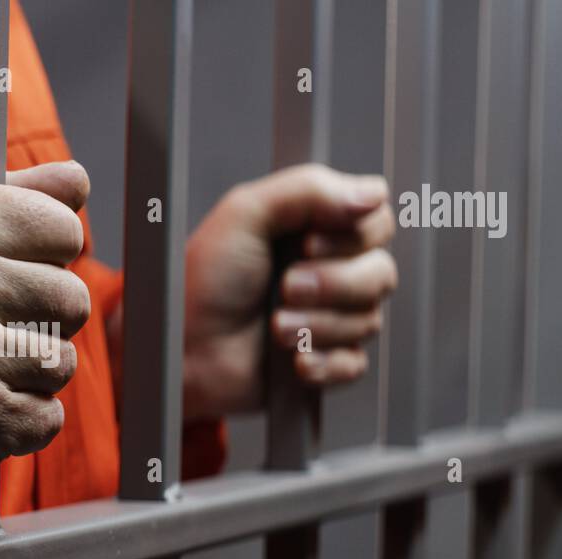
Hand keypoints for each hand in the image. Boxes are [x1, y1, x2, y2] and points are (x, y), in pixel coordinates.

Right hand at [0, 162, 91, 524]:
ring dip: (26, 376)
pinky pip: (48, 418)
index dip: (43, 257)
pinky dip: (15, 424)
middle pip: (72, 298)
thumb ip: (5, 203)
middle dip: (36, 321)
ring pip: (63, 360)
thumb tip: (75, 180)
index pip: (63, 228)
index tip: (8, 276)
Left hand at [180, 163, 396, 420]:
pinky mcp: (326, 361)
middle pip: (381, 272)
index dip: (355, 233)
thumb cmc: (203, 280)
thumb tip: (372, 195)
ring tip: (274, 328)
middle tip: (285, 288)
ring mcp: (330, 316)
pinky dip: (324, 363)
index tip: (306, 243)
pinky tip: (292, 362)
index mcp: (317, 228)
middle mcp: (331, 269)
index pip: (377, 219)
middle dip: (333, 283)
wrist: (181, 348)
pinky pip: (355, 364)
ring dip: (318, 325)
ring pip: (369, 319)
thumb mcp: (245, 214)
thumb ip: (307, 191)